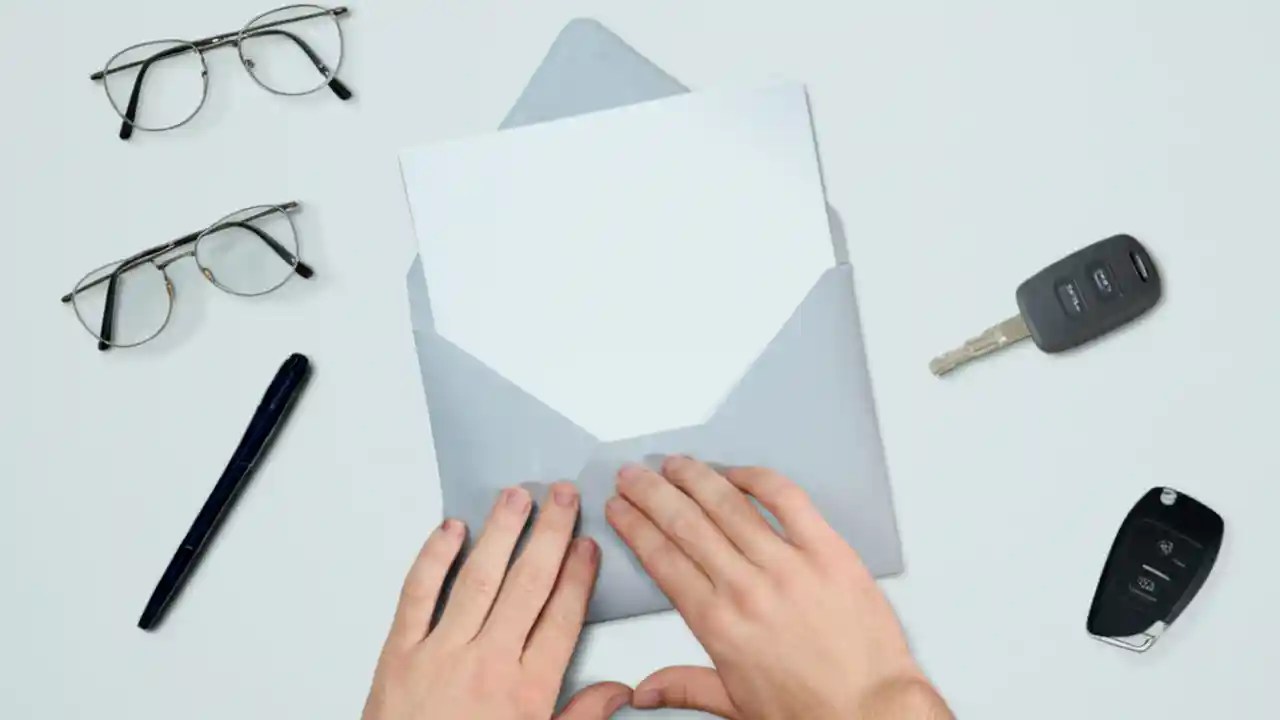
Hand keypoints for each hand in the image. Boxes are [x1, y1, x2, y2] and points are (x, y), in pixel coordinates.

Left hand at [363, 483, 631, 719]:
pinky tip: (450, 530)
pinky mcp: (400, 654)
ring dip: (501, 532)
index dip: (578, 575)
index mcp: (527, 691)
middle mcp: (488, 664)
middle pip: (528, 585)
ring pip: (479, 579)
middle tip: (563, 496)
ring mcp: (441, 654)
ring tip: (516, 496)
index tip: (588, 543)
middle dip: (550, 534)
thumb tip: (619, 691)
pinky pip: (417, 595)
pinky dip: (433, 558)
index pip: (563, 616)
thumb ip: (580, 718)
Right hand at [607, 457, 951, 719]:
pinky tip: (738, 471)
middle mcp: (746, 588)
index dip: (635, 526)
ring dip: (694, 478)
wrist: (872, 712)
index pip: (662, 558)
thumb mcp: (737, 706)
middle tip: (633, 476)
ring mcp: (788, 565)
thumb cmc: (812, 712)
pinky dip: (758, 479)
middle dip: (650, 493)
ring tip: (675, 464)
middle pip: (684, 523)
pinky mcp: (828, 551)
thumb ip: (687, 686)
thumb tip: (646, 690)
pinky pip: (787, 499)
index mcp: (718, 624)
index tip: (621, 509)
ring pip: (728, 505)